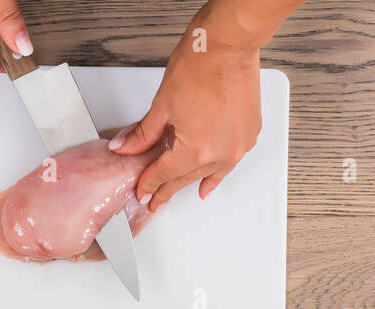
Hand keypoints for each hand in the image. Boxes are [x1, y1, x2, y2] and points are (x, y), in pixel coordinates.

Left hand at [111, 0, 293, 209]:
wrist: (229, 44)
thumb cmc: (200, 65)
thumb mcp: (162, 104)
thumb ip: (144, 134)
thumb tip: (126, 147)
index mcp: (195, 150)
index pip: (164, 175)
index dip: (149, 184)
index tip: (142, 191)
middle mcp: (220, 153)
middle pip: (186, 178)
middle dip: (167, 189)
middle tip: (156, 199)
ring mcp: (237, 145)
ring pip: (209, 174)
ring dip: (192, 183)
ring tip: (178, 194)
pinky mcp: (249, 134)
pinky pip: (229, 162)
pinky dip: (218, 172)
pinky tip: (211, 180)